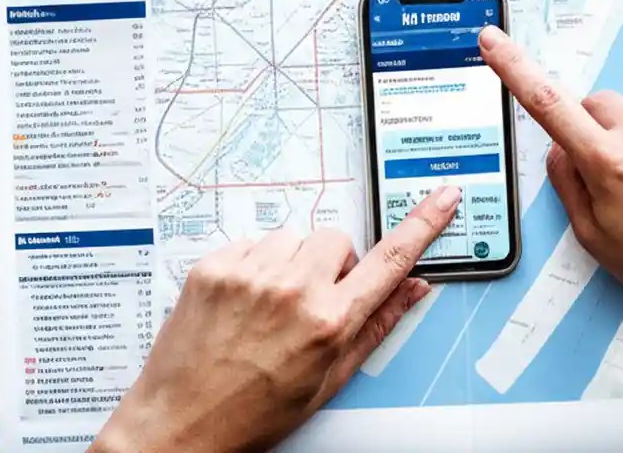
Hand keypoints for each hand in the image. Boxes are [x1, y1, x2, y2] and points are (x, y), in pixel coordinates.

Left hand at [90, 186, 460, 452]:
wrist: (178, 424)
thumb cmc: (253, 412)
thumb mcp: (328, 380)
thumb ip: (375, 326)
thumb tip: (413, 289)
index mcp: (329, 322)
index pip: (389, 260)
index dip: (423, 224)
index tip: (444, 197)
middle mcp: (292, 291)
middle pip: (337, 241)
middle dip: (332, 265)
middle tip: (313, 301)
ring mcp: (250, 274)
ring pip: (294, 238)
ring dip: (291, 262)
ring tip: (270, 306)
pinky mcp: (214, 267)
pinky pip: (252, 243)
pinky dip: (254, 265)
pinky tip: (243, 302)